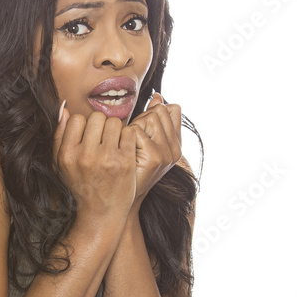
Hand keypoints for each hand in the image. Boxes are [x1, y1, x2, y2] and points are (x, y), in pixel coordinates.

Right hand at [53, 105, 136, 224]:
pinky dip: (128, 138)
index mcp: (67, 155)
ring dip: (115, 130)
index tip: (88, 138)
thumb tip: (64, 108)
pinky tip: (123, 150)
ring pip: (114, 122)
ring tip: (113, 144)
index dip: (84, 126)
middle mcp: (85, 156)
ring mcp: (107, 158)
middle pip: (96, 117)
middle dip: (101, 126)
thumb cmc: (81, 186)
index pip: (77, 119)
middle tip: (102, 140)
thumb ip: (59, 136)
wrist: (101, 214)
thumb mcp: (61, 165)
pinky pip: (129, 132)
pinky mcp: (125, 162)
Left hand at [126, 92, 182, 209]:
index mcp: (176, 145)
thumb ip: (152, 121)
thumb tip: (157, 96)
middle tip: (130, 142)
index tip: (140, 130)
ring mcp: (166, 154)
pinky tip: (122, 155)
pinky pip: (136, 130)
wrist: (120, 200)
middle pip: (158, 111)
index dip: (151, 115)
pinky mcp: (155, 157)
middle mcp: (175, 150)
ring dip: (132, 129)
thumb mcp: (142, 144)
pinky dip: (124, 138)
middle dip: (141, 121)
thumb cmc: (126, 171)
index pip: (172, 109)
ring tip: (126, 149)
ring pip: (149, 118)